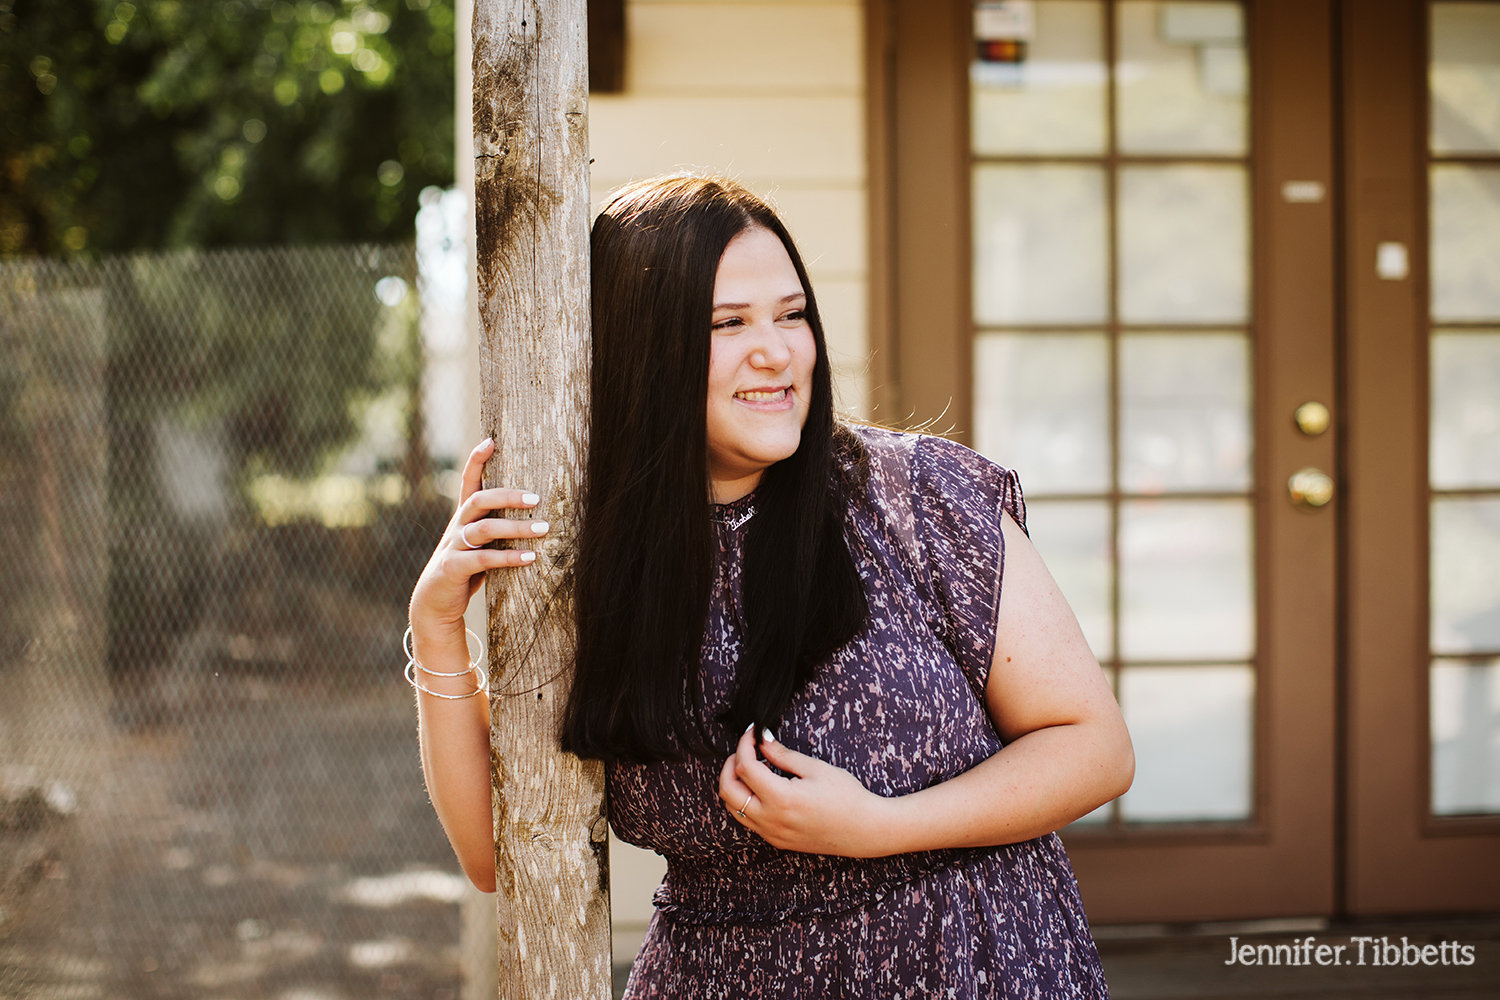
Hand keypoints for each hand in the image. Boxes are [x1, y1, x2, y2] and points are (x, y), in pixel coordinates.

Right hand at [408, 438, 549, 643]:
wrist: (435, 603)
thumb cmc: (466, 569)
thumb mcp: (479, 544)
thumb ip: (497, 528)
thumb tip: (536, 512)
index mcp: (463, 516)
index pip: (468, 481)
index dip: (476, 460)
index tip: (490, 440)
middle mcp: (457, 526)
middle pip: (479, 499)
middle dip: (508, 495)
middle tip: (536, 498)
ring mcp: (453, 546)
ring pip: (484, 528)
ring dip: (516, 527)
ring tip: (543, 528)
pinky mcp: (453, 568)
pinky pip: (483, 559)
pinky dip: (508, 557)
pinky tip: (530, 557)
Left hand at [718, 726, 894, 858]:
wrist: (864, 830)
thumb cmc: (846, 796)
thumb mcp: (815, 768)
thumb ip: (782, 755)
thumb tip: (761, 741)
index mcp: (780, 799)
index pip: (745, 768)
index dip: (744, 745)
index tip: (751, 733)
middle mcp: (770, 820)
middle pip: (728, 791)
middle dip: (730, 765)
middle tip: (746, 749)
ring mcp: (772, 834)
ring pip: (733, 808)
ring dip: (735, 785)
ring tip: (754, 768)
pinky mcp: (776, 841)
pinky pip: (748, 820)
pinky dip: (746, 801)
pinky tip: (763, 787)